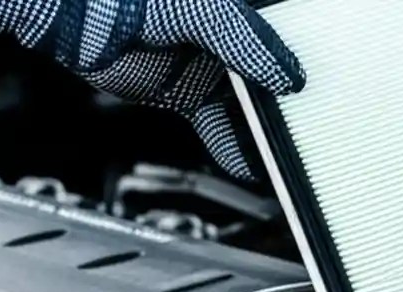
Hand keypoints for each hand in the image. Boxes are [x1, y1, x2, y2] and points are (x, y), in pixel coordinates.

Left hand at [0, 0, 305, 179]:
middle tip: (313, 134)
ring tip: (286, 158)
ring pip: (247, 106)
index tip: (328, 96)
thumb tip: (290, 77)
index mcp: (242, 12)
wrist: (73, 18)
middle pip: (272, 78)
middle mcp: (230, 36)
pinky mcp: (184, 90)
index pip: (289, 40)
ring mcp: (208, 63)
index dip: (311, 66)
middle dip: (289, 107)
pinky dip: (232, 147)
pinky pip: (217, 124)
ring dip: (264, 133)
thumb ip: (249, 45)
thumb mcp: (204, 15)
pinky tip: (248, 165)